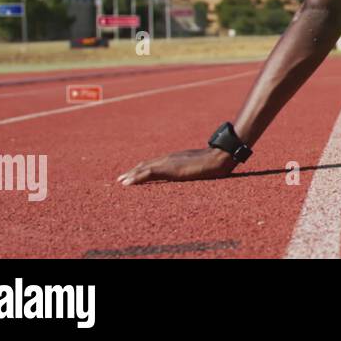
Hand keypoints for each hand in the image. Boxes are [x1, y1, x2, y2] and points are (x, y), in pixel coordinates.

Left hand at [116, 148, 236, 184]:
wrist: (219, 157)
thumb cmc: (214, 161)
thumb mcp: (200, 164)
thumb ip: (193, 167)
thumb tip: (195, 170)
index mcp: (176, 157)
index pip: (155, 162)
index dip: (143, 168)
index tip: (133, 174)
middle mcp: (169, 158)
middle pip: (146, 164)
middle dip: (133, 171)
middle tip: (121, 179)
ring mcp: (168, 162)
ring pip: (144, 168)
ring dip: (131, 175)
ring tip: (121, 182)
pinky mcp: (168, 168)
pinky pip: (148, 173)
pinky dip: (136, 178)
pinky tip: (127, 183)